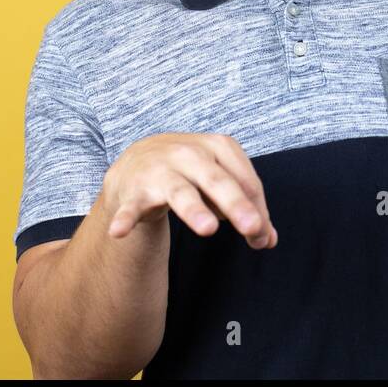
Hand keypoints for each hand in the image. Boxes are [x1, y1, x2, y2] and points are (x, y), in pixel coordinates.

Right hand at [101, 132, 277, 248]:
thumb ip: (247, 210)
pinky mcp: (134, 190)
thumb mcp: (221, 185)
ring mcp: (160, 170)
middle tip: (253, 227)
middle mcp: (190, 153)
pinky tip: (119, 232)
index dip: (257, 211)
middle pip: (217, 180)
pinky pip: (131, 207)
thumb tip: (268, 240)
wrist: (137, 162)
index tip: (261, 237)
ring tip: (208, 229)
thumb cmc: (192, 174)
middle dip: (237, 204)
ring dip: (194, 209)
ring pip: (180, 191)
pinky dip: (125, 218)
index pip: (246, 181)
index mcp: (218, 146)